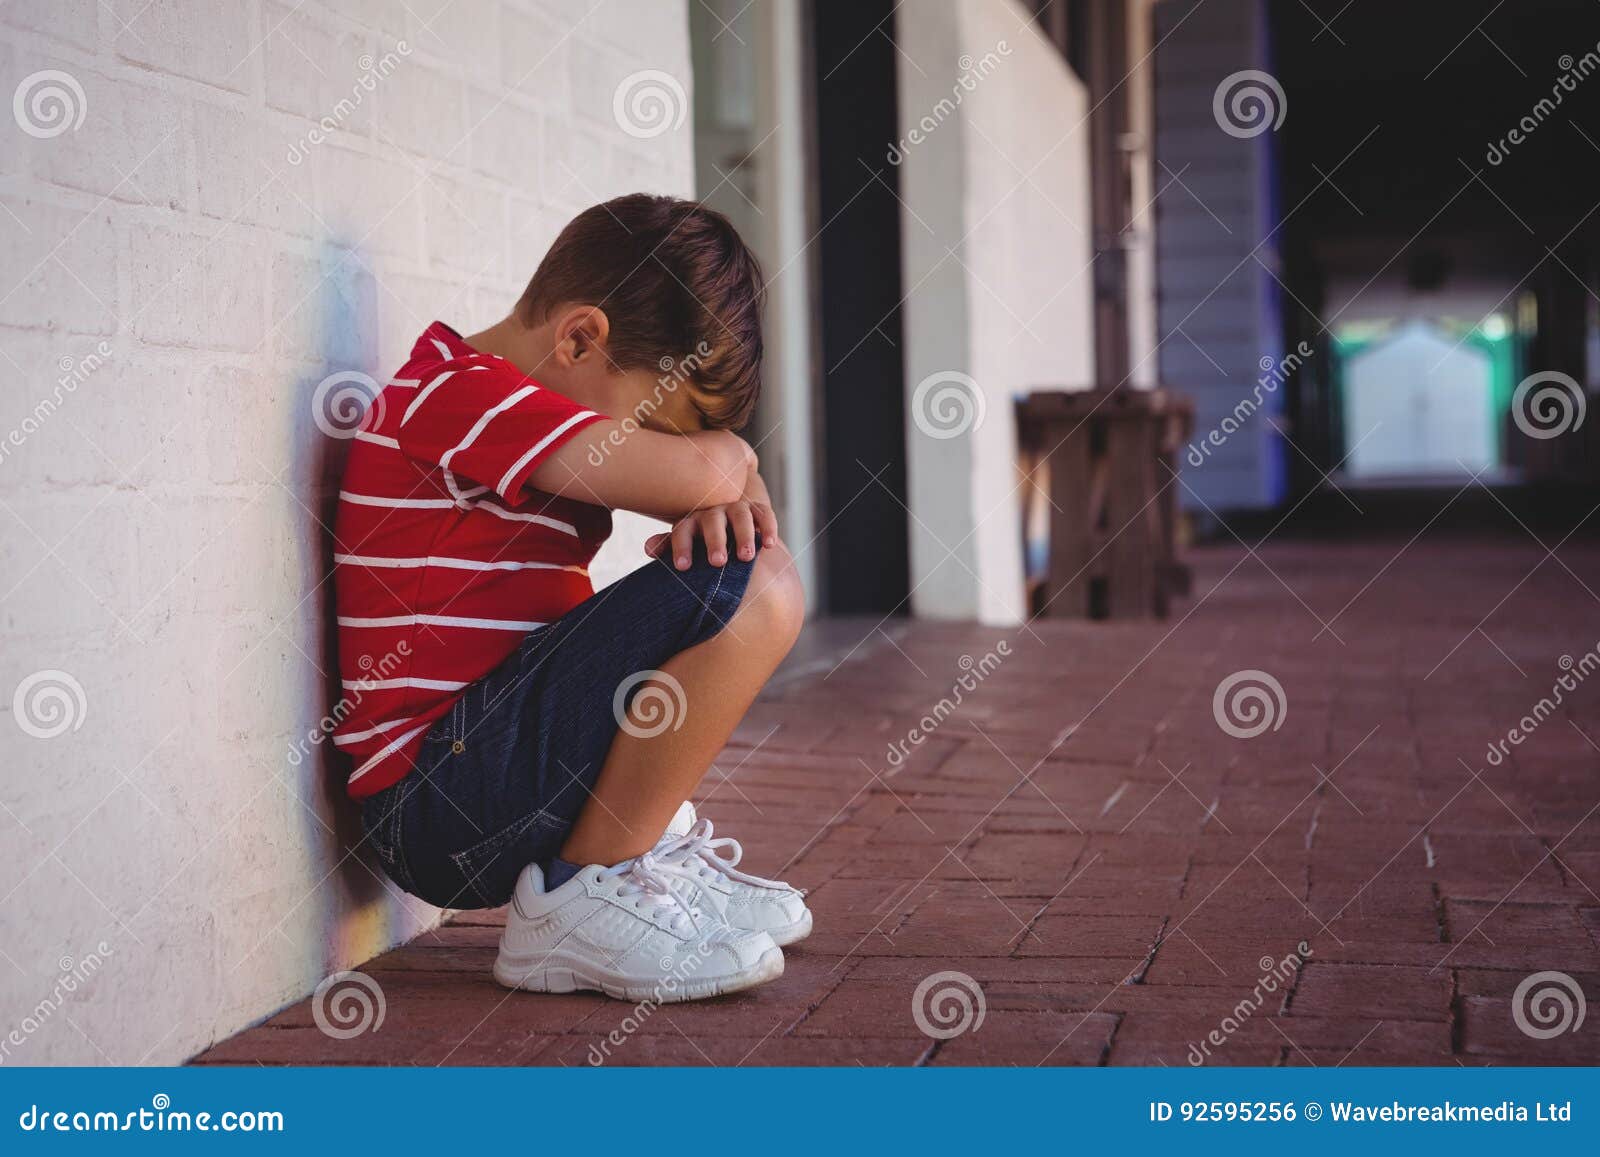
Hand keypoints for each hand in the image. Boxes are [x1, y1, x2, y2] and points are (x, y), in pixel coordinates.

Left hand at [645, 497, 779, 569]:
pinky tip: (770, 545)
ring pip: (740, 515)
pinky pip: (763, 514)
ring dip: (743, 536)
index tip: (682, 567)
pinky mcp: (757, 511)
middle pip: (712, 521)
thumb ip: (669, 547)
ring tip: (746, 557)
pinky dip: (768, 527)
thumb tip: (648, 548)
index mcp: (691, 522)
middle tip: (717, 562)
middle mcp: (713, 512)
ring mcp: (736, 509)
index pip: (682, 529)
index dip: (681, 547)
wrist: (731, 529)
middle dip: (715, 541)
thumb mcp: (686, 546)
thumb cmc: (702, 543)